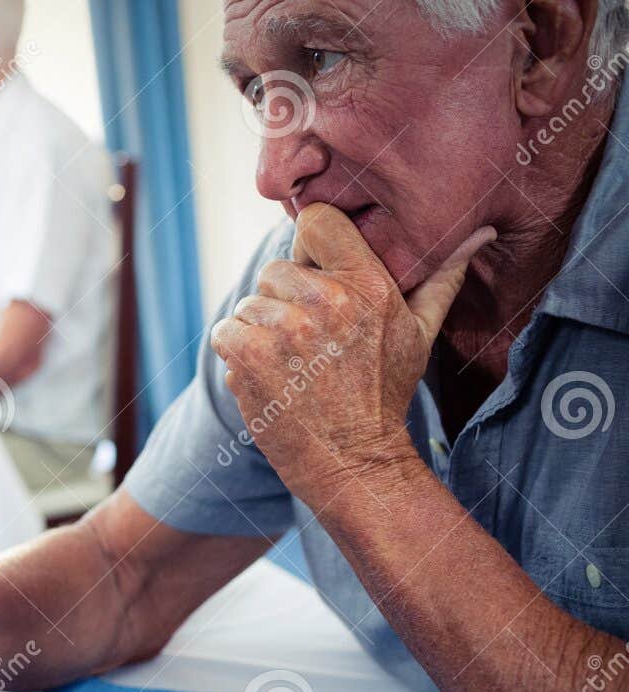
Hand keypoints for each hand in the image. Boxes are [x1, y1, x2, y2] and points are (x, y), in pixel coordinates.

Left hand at [208, 203, 494, 502]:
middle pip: (275, 269)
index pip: (316, 221)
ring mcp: (284, 327)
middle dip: (284, 300)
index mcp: (367, 284)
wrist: (354, 460)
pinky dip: (236, 351)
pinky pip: (226, 330)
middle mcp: (325, 299)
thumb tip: (476, 233)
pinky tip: (266, 373)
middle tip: (308, 339)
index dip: (309, 244)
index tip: (314, 271)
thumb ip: (440, 278)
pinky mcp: (250, 354)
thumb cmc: (385, 394)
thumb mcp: (420, 333)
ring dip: (260, 330)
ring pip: (249, 304)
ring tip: (290, 362)